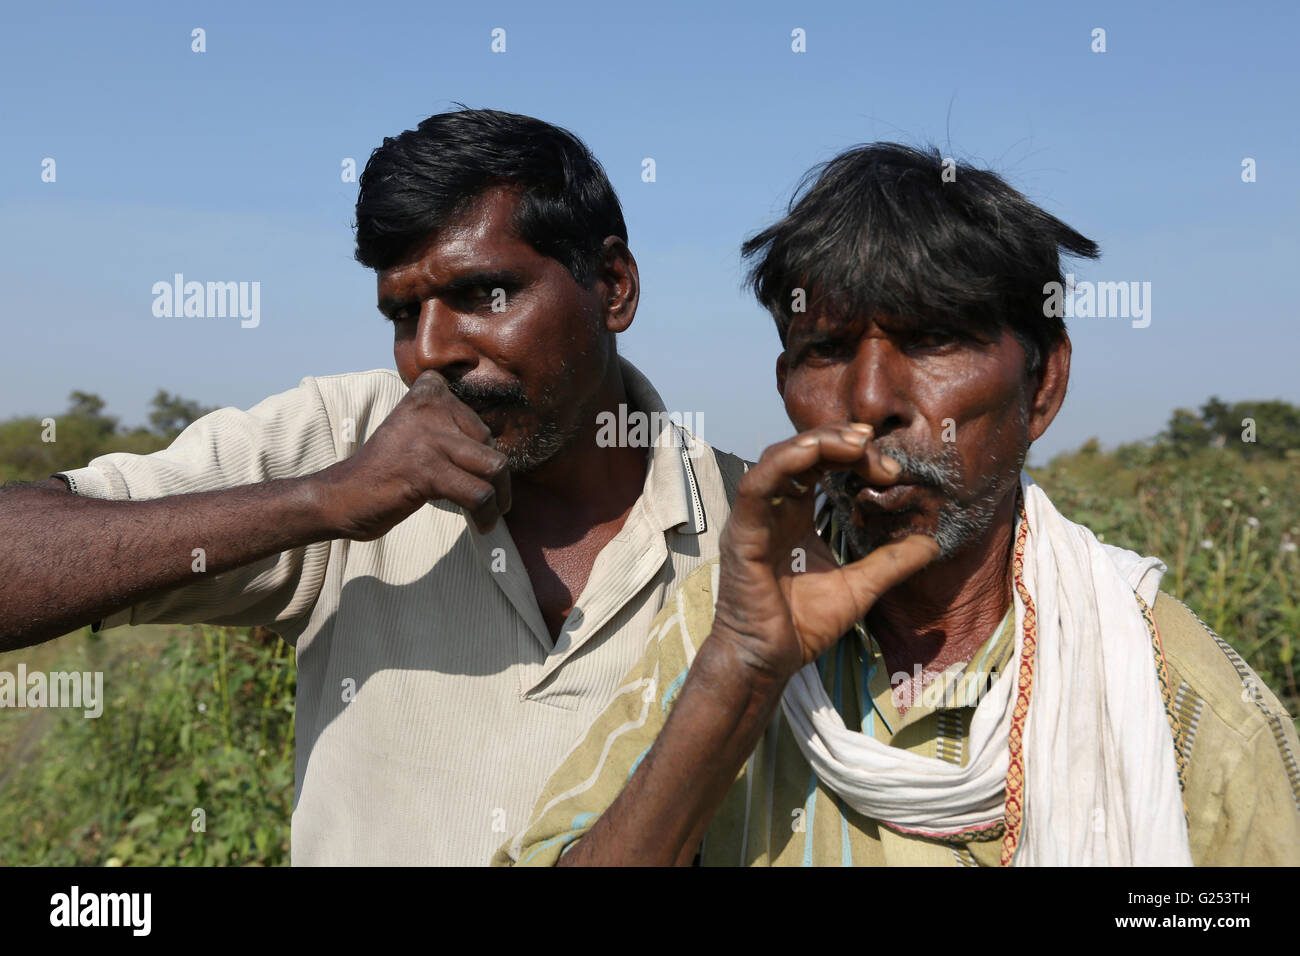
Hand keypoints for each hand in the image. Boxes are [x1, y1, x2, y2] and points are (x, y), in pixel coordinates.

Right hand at [315, 370, 510, 539]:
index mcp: (429, 394)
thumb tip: (499, 453)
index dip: (481, 446)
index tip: (471, 466)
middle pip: (490, 442)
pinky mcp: (428, 471)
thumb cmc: (387, 469)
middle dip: (496, 474)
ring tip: (493, 511)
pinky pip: (478, 494)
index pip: (477, 416)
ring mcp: (429, 439)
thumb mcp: (418, 433)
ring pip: (494, 466)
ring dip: (500, 495)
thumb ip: (452, 429)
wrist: (343, 495)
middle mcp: (430, 409)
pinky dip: (487, 514)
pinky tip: (481, 525)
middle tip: (491, 497)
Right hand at [709, 423, 938, 684]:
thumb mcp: (860, 587)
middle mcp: (774, 510)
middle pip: (801, 454)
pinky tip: (812, 453)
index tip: (890, 468)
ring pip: (777, 459)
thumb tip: (932, 543)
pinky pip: (755, 487)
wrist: (769, 661)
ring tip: (852, 442)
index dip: (852, 456)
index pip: (819, 466)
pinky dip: (782, 464)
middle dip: (838, 441)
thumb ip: (891, 562)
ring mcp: (755, 519)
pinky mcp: (742, 533)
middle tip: (874, 445)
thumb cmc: (803, 624)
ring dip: (814, 442)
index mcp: (795, 516)